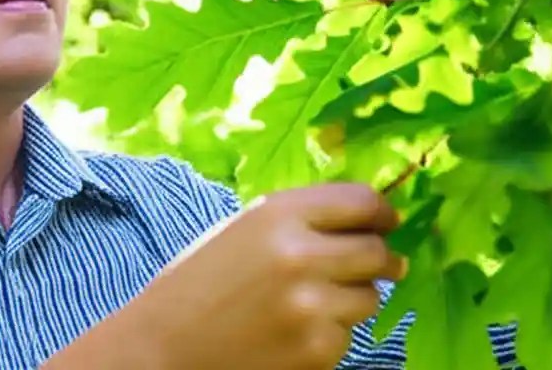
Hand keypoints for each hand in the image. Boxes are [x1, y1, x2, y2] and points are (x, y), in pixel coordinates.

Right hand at [123, 183, 406, 369]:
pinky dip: (330, 335)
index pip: (362, 202)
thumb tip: (374, 218)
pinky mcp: (316, 350)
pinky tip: (291, 334)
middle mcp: (299, 254)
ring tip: (308, 304)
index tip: (389, 224)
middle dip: (383, 259)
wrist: (162, 347)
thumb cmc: (201, 283)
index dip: (383, 214)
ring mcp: (311, 306)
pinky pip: (348, 336)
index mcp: (278, 214)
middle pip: (376, 251)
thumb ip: (304, 218)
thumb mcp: (245, 229)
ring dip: (353, 299)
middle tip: (383, 265)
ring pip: (370, 297)